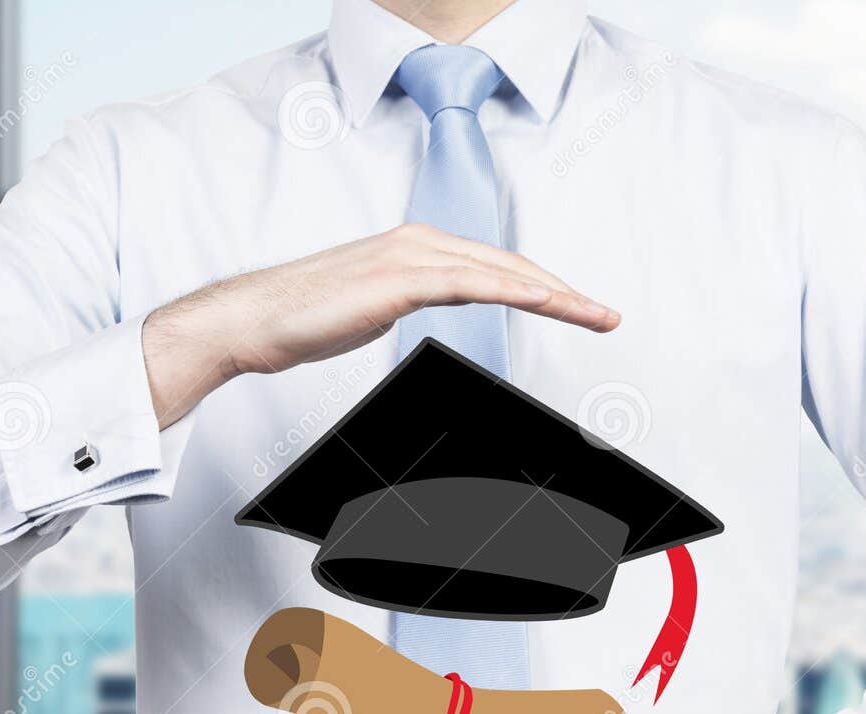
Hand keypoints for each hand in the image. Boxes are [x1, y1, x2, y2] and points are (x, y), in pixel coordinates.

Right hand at [141, 223, 620, 427]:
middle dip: (564, 290)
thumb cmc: (306, 320)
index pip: (494, 266)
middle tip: (606, 315)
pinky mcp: (399, 278)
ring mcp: (410, 256)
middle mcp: (420, 241)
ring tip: (593, 315)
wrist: (258, 319)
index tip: (579, 308)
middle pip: (509, 265)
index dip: (542, 285)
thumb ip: (416, 301)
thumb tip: (443, 311)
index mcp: (416, 247)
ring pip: (499, 271)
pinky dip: (512, 290)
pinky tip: (543, 301)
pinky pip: (469, 283)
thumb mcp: (376, 308)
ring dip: (554, 292)